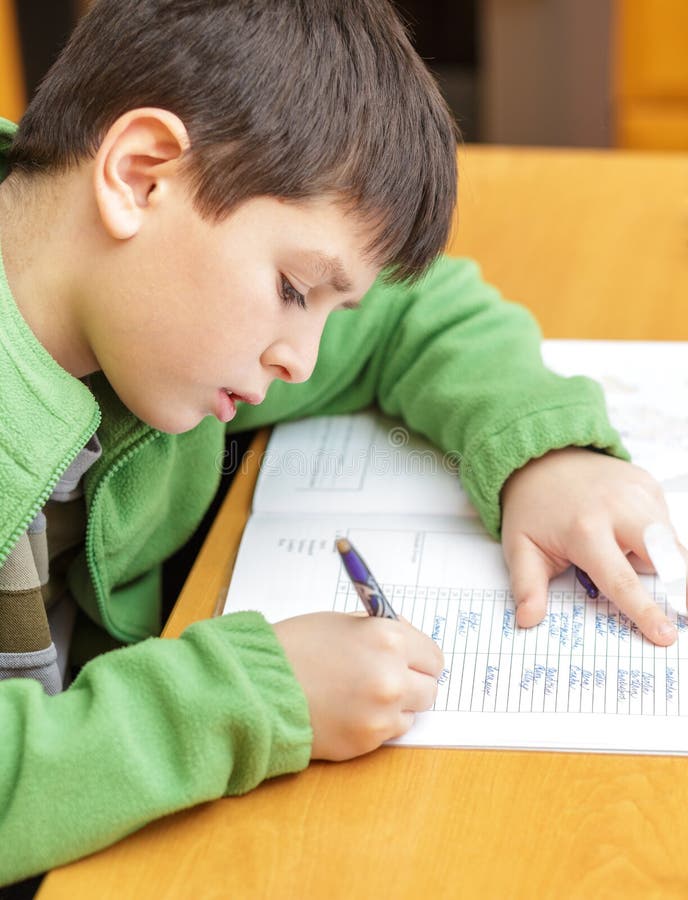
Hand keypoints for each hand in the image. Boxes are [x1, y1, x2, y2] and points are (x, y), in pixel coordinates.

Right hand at [273, 612, 443, 760]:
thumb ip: (381, 632)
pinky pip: (390, 732)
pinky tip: (350, 711)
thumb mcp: (343, 623)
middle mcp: (392, 676)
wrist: (258, 685)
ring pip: (413, 712)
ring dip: (397, 706)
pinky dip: (378, 723)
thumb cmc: (296, 647)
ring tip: (363, 696)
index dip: (420, 659)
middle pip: (430, 688)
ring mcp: (382, 712)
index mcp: (389, 638)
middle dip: (412, 683)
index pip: (433, 657)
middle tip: (388, 679)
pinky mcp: (368, 740)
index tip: (410, 661)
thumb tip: (408, 641)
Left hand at [501, 447, 687, 645]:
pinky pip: (663, 522)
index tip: (665, 634)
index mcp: (585, 530)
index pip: (621, 581)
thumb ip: (527, 586)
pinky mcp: (649, 483)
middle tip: (681, 606)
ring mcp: (638, 492)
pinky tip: (624, 528)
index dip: (644, 611)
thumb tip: (527, 620)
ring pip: (668, 541)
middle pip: (664, 556)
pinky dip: (651, 535)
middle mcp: (618, 508)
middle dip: (677, 580)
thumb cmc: (532, 507)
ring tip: (618, 549)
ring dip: (655, 556)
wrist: (542, 457)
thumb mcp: (520, 546)